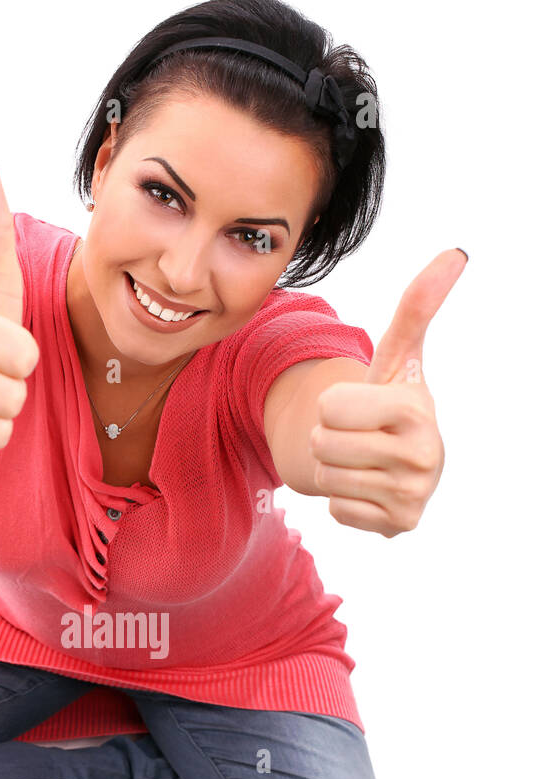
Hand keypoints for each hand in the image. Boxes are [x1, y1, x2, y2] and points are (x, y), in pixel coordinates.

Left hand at [308, 248, 467, 535]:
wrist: (398, 458)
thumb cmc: (389, 400)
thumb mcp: (397, 356)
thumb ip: (416, 307)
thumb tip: (456, 253)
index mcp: (418, 410)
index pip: (330, 408)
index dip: (334, 406)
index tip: (362, 408)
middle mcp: (425, 455)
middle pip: (323, 445)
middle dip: (329, 440)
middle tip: (358, 437)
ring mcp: (415, 495)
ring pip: (327, 478)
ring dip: (334, 469)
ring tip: (362, 460)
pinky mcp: (400, 525)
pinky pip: (336, 510)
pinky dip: (343, 501)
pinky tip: (369, 488)